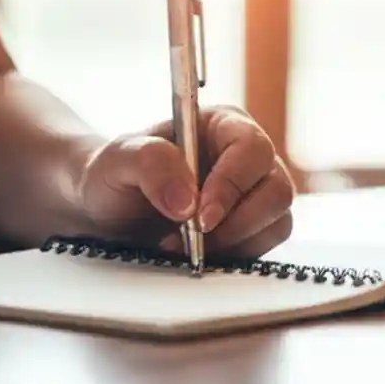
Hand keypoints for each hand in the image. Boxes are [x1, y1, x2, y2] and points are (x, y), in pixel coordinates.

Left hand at [76, 106, 294, 257]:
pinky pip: (263, 247)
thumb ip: (151, 164)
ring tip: (185, 247)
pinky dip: (232, 257)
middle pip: (277, 189)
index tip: (200, 216)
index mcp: (222, 126)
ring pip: (277, 222)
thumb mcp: (116, 160)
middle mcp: (247, 158)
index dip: (232, 184)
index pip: (252, 149)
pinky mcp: (251, 230)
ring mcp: (254, 196)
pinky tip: (197, 255)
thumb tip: (188, 200)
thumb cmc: (114, 176)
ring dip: (233, 244)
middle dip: (237, 222)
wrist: (107, 213)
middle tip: (193, 239)